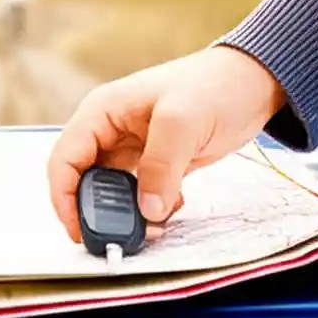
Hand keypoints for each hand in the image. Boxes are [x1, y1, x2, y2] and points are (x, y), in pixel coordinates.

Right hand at [47, 46, 286, 241]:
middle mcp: (109, 132)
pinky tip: (168, 211)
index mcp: (101, 113)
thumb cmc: (215, 84)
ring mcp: (130, 148)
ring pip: (110, 192)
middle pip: (83, 181)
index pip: (65, 160)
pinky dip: (148, 210)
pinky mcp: (152, 163)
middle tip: (115, 235)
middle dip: (96, 212)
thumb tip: (148, 210)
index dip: (63, 196)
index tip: (78, 228)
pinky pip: (138, 194)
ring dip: (124, 214)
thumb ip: (160, 167)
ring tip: (146, 229)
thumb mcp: (182, 121)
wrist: (254, 82)